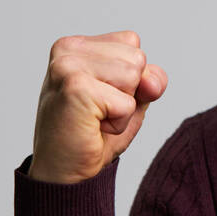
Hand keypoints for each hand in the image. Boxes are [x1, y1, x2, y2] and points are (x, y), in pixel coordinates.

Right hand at [29, 30, 167, 183]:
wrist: (64, 174)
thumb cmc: (94, 135)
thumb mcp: (131, 98)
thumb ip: (149, 80)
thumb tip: (152, 81)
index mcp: (76, 45)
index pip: (132, 41)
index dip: (131, 76)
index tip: (101, 97)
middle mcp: (68, 50)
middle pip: (137, 57)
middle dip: (129, 91)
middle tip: (98, 111)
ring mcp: (68, 66)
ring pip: (134, 75)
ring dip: (124, 107)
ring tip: (95, 118)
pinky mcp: (75, 88)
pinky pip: (128, 103)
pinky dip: (118, 122)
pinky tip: (92, 127)